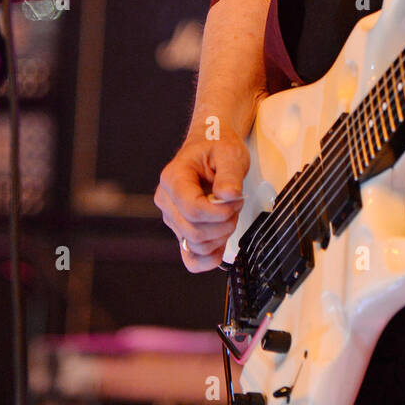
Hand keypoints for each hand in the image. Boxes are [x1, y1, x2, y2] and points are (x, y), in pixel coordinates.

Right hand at [155, 128, 249, 272]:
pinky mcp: (182, 229)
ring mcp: (173, 218)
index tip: (236, 199)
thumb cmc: (218, 147)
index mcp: (173, 178)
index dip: (219, 212)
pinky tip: (221, 248)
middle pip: (194, 231)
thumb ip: (230, 174)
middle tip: (237, 205)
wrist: (211, 146)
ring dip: (220, 236)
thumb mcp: (230, 152)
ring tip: (230, 214)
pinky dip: (207, 259)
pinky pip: (190, 257)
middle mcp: (167, 200)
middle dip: (224, 224)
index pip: (192, 209)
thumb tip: (228, 196)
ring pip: (194, 246)